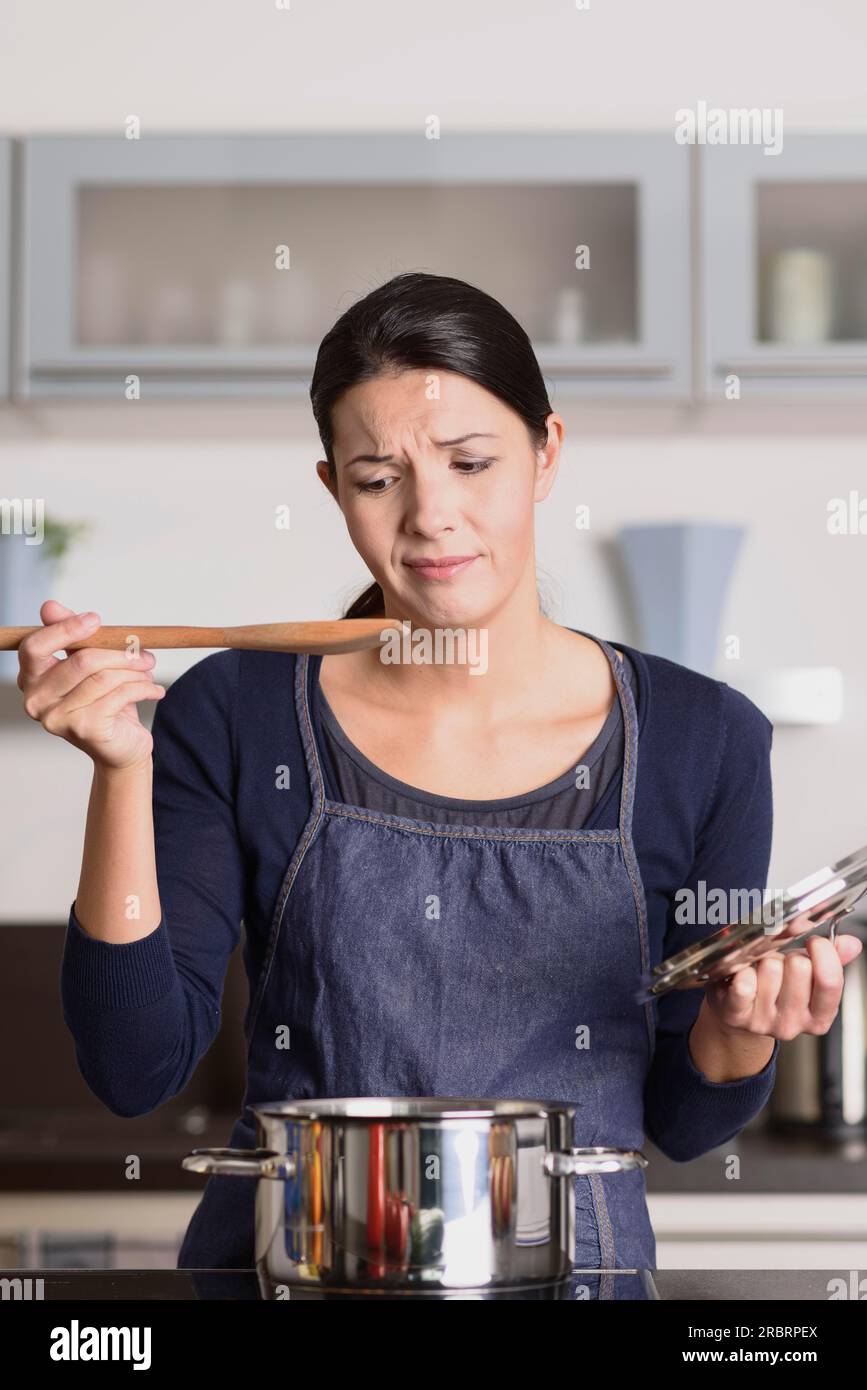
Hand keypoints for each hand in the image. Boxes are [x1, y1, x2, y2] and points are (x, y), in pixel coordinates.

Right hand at [17, 598, 165, 770]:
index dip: (65, 629)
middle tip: (144, 653)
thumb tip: (48, 606)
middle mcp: (36, 701)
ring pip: (105, 677)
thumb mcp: (88, 665)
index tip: (96, 619)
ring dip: (135, 670)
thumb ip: (71, 636)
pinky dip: (144, 688)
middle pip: (81, 661)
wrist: (121, 748)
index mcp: (31, 679)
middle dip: (120, 652)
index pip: (34, 647)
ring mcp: (58, 719)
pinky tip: (155, 690)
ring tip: (149, 671)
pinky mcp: (85, 730)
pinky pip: (120, 695)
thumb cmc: (104, 702)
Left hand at [702, 932, 863, 1040]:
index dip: (824, 952)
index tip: (815, 942)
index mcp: (819, 1016)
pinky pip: (744, 986)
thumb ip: (832, 958)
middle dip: (789, 955)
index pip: (830, 980)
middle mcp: (793, 1024)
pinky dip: (743, 972)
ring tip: (761, 970)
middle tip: (781, 962)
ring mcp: (765, 1022)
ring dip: (764, 960)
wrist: (739, 1010)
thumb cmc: (776, 987)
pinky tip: (743, 974)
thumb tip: (852, 944)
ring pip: (771, 969)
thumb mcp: (808, 974)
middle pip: (800, 968)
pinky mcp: (737, 1015)